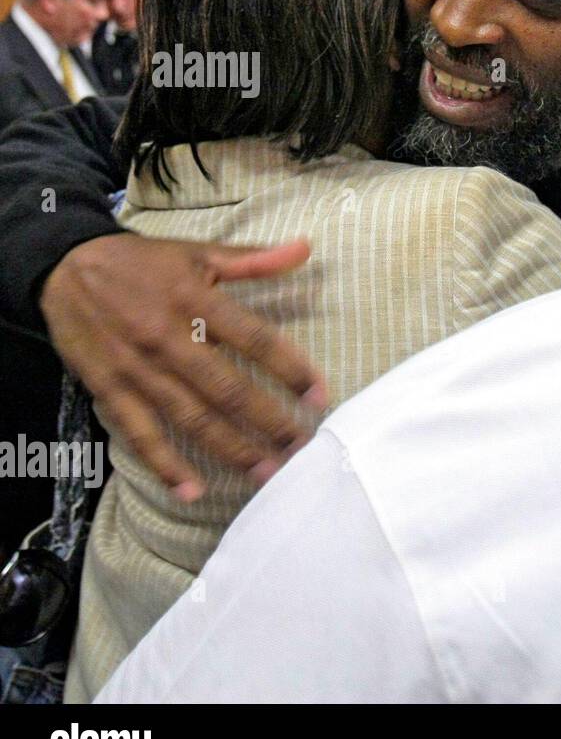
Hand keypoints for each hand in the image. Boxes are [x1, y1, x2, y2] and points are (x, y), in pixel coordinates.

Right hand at [40, 234, 328, 500]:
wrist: (63, 267)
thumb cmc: (142, 262)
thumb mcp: (198, 253)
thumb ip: (253, 260)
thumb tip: (306, 248)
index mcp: (194, 299)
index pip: (254, 339)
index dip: (290, 368)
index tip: (319, 395)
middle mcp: (167, 338)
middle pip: (225, 388)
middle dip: (267, 421)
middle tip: (301, 446)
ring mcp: (136, 368)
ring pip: (189, 417)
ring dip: (230, 448)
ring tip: (266, 472)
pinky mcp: (109, 389)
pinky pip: (139, 433)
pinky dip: (164, 465)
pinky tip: (192, 490)